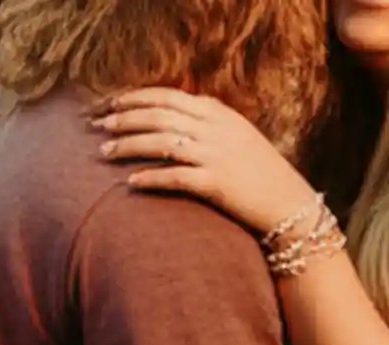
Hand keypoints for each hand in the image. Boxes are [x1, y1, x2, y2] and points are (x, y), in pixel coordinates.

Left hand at [94, 88, 315, 234]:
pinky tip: (130, 183)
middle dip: (123, 118)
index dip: (134, 97)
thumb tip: (173, 115)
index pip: (168, 96)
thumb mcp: (238, 135)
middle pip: (158, 116)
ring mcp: (216, 156)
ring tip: (104, 153)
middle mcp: (216, 130)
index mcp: (219, 113)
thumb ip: (209, 121)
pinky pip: (174, 177)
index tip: (110, 103)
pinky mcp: (216, 184)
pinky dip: (149, 178)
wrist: (290, 205)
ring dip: (128, 146)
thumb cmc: (261, 173)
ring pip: (161, 143)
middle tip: (98, 125)